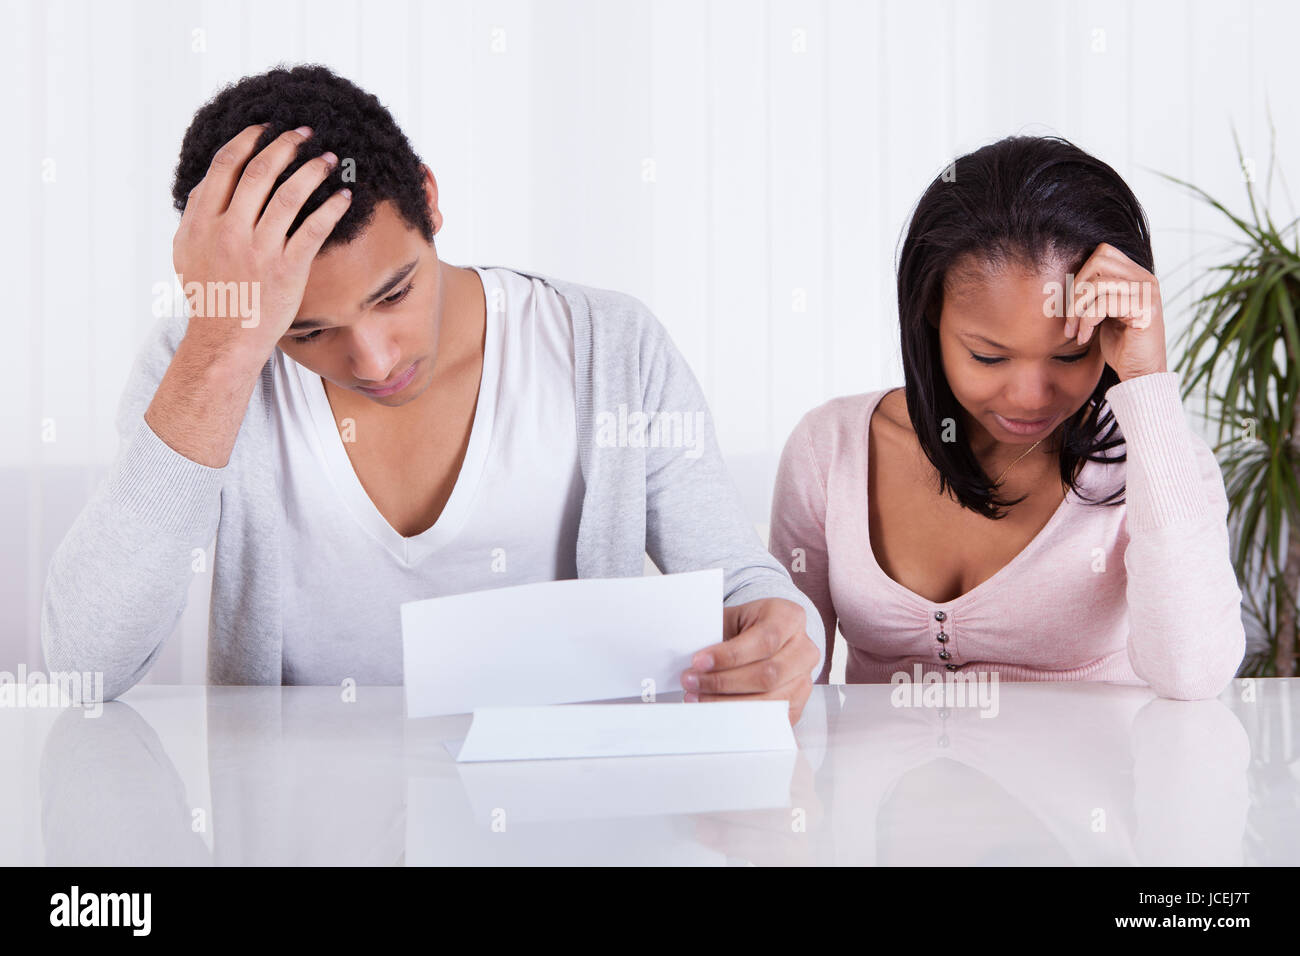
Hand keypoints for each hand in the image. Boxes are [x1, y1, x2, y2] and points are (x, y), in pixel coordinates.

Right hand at [172, 123, 352, 364]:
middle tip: (304, 132)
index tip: (265, 128)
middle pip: (260, 171)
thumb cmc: (210, 295)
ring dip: (312, 169)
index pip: (226, 165)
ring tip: (328, 157)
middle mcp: (229, 229)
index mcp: (203, 220)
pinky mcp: (288, 268)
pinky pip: (314, 228)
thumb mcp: (187, 251)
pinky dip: (331, 207)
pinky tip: (344, 195)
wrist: (224, 340)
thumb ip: (196, 215)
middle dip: (285, 144)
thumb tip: (208, 183)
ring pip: (289, 194)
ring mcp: (259, 249)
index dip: (248, 140)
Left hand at [681, 598, 818, 724]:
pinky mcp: (798, 703)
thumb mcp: (732, 618)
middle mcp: (804, 648)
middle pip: (768, 674)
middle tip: (691, 682)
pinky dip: (741, 718)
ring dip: (728, 703)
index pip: (764, 639)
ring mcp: (804, 678)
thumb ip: (715, 634)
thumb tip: (688, 658)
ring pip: (770, 701)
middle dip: (723, 682)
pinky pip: (771, 718)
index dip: (730, 655)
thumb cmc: (746, 626)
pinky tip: (716, 713)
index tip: (698, 662)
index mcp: (789, 617)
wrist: (767, 636)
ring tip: (697, 698)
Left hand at [1065, 242, 1167, 382]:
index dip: (1080, 275)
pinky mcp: (1145, 309)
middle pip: (1098, 262)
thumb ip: (1096, 292)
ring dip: (1077, 310)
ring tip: (1074, 330)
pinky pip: (1103, 304)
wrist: (1142, 374)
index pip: (1102, 253)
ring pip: (1098, 284)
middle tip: (1069, 319)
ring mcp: (1148, 292)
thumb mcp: (1104, 312)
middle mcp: (1146, 278)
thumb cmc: (1121, 345)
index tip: (1072, 304)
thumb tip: (1065, 276)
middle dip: (1075, 291)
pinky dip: (1086, 321)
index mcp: (1137, 275)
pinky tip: (1084, 337)